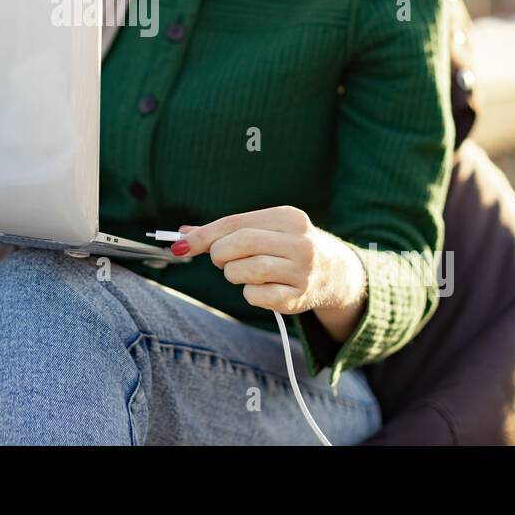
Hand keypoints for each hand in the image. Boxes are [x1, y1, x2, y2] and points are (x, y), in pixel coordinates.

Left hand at [176, 206, 366, 321]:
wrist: (334, 273)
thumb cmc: (287, 246)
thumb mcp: (265, 229)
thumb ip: (225, 230)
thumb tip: (183, 234)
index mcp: (288, 217)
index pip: (235, 223)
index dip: (203, 235)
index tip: (180, 245)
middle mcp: (299, 241)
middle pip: (240, 244)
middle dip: (219, 254)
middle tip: (221, 260)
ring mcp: (302, 271)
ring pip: (247, 270)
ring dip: (233, 274)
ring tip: (241, 272)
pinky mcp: (299, 297)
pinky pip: (257, 296)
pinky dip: (249, 293)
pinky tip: (258, 288)